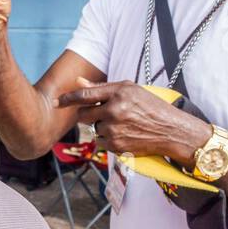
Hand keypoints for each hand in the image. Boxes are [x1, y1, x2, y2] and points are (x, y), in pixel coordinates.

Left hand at [55, 80, 210, 166]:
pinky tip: (124, 135)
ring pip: (93, 129)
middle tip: (105, 114)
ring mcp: (115, 129)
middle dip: (89, 115)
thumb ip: (102, 88)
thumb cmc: (151, 107)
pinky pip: (99, 141)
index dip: (67, 98)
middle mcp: (115, 110)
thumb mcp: (131, 90)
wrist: (172, 131)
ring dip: (101, 127)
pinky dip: (107, 139)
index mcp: (120, 92)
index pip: (85, 95)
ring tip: (123, 125)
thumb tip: (78, 83)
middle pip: (84, 115)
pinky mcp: (116, 145)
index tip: (56, 102)